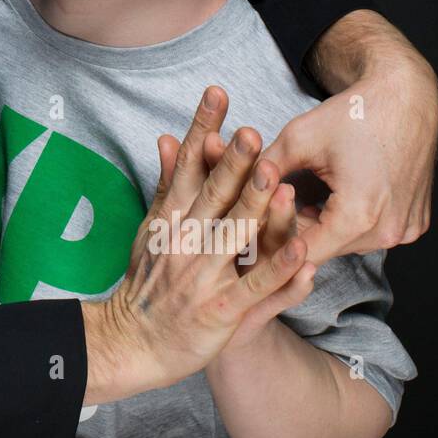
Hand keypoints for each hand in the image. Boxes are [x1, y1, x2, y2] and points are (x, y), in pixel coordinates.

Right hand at [81, 86, 311, 404]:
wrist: (134, 342)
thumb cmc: (147, 282)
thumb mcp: (150, 227)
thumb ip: (166, 183)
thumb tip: (165, 137)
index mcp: (170, 219)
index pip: (187, 164)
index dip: (202, 128)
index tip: (217, 94)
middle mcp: (184, 242)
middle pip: (212, 195)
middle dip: (232, 163)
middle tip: (250, 130)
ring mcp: (202, 276)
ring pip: (235, 237)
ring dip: (256, 209)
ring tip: (276, 180)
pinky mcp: (222, 310)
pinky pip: (256, 286)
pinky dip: (279, 269)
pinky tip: (303, 251)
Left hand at [261, 43, 437, 263]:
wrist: (407, 97)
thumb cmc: (353, 113)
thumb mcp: (298, 139)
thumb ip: (263, 174)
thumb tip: (232, 195)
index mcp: (358, 216)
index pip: (301, 251)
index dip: (271, 240)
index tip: (248, 233)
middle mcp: (387, 232)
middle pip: (325, 248)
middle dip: (293, 232)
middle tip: (264, 217)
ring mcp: (405, 230)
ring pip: (346, 243)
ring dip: (320, 228)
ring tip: (294, 205)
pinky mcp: (414, 223)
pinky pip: (370, 234)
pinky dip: (347, 223)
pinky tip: (325, 202)